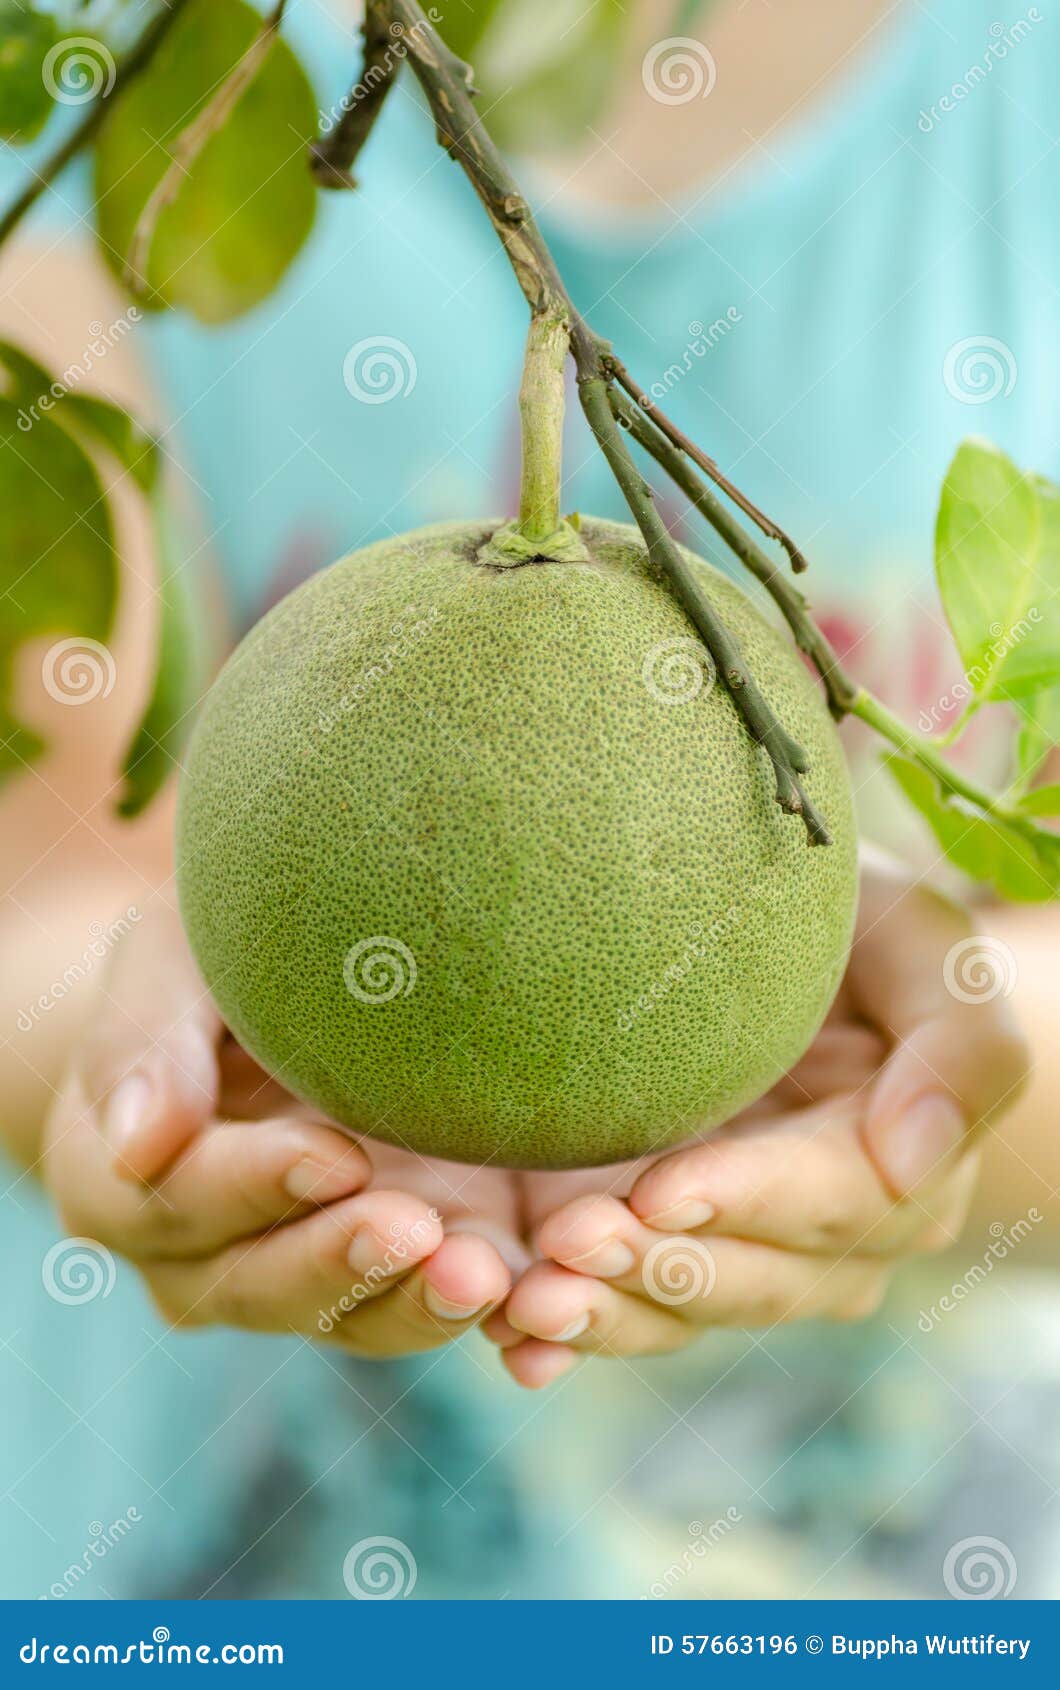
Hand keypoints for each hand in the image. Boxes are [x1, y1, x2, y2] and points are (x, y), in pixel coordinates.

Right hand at [43, 903, 516, 1355]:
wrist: (273, 995)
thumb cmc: (204, 962)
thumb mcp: (164, 961)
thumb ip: (145, 1036)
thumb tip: (136, 1142)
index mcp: (123, 1180)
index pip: (185, 1196)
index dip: (258, 1185)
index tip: (333, 1157)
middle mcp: (201, 1257)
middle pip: (262, 1283)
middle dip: (341, 1259)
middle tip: (416, 1227)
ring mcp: (300, 1276)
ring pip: (351, 1318)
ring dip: (415, 1303)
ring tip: (484, 1274)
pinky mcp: (388, 1276)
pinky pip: (423, 1314)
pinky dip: (476, 1316)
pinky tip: (531, 1300)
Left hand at [487, 852, 1029, 1386]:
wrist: (785, 953)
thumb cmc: (861, 935)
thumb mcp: (925, 948)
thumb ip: (959, 1044)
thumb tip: (912, 1160)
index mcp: (898, 1171)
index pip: (830, 1201)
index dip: (747, 1200)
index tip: (661, 1189)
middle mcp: (825, 1243)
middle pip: (750, 1277)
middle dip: (660, 1266)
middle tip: (569, 1238)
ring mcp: (738, 1258)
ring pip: (680, 1313)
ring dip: (604, 1312)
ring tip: (525, 1296)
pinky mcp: (661, 1255)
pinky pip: (622, 1313)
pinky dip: (566, 1336)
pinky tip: (511, 1340)